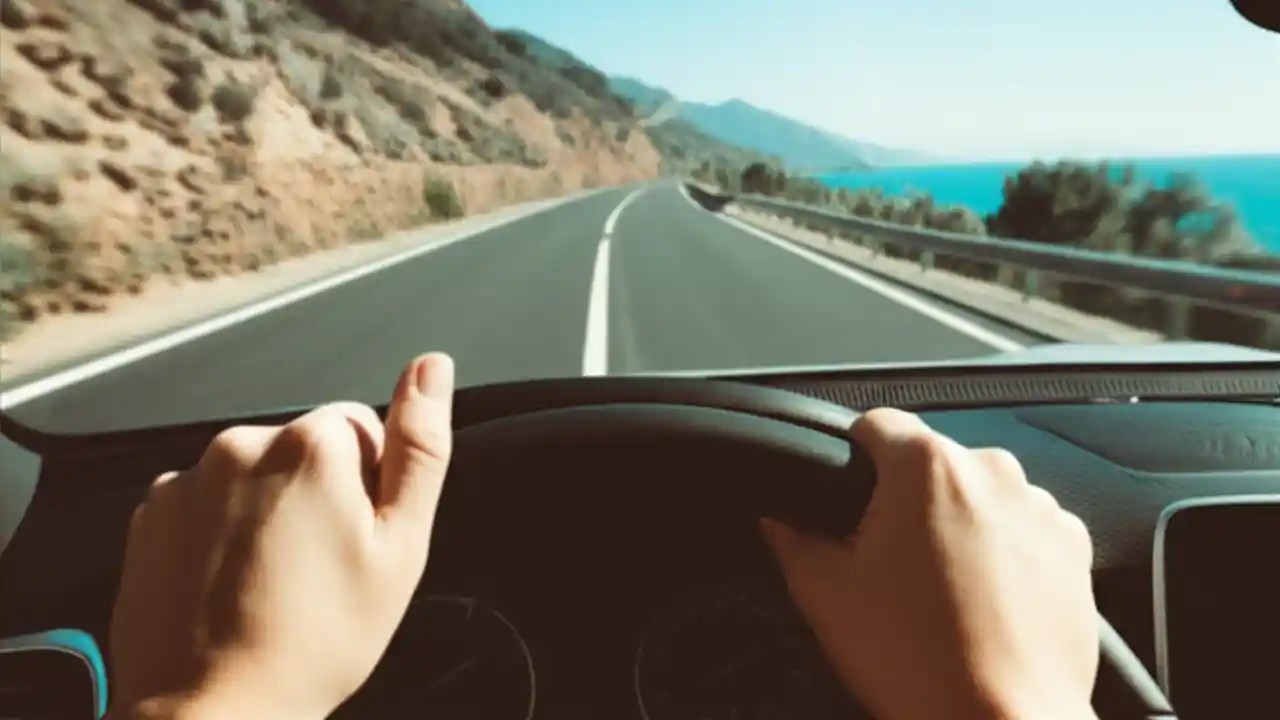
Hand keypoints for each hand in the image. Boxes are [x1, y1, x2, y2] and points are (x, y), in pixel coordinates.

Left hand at [107, 354, 455, 719]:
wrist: (213, 711)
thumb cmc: (316, 640)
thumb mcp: (399, 547)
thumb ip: (420, 447)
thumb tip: (432, 367)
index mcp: (311, 445)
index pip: (361, 429)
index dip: (369, 489)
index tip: (356, 543)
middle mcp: (242, 445)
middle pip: (304, 450)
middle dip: (317, 496)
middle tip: (318, 571)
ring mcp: (187, 480)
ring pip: (254, 477)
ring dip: (267, 513)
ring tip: (272, 586)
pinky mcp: (150, 515)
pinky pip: (205, 504)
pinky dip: (221, 535)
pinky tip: (233, 587)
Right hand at [761, 408, 1098, 719]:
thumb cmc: (922, 664)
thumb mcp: (825, 594)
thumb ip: (792, 538)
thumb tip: (781, 519)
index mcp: (926, 468)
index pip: (875, 423)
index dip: (852, 456)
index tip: (848, 487)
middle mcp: (991, 474)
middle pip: (931, 463)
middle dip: (908, 502)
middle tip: (891, 565)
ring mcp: (1040, 509)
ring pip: (979, 495)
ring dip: (960, 525)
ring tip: (941, 592)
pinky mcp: (1073, 547)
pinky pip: (1023, 529)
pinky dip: (1004, 553)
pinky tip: (982, 602)